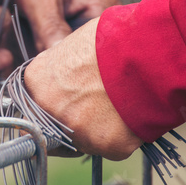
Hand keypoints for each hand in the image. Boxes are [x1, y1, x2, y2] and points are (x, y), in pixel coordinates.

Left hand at [23, 17, 140, 159]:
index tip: (67, 101)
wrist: (151, 51)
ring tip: (121, 104)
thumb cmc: (115, 38)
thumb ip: (61, 66)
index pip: (35, 103)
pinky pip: (112, 146)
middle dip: (74, 118)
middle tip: (98, 104)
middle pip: (57, 125)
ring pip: (85, 139)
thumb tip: (64, 75)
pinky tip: (133, 113)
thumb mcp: (76, 43)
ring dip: (100, 128)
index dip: (54, 102)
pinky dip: (124, 135)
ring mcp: (78, 131)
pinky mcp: (107, 146)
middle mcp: (51, 110)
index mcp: (38, 81)